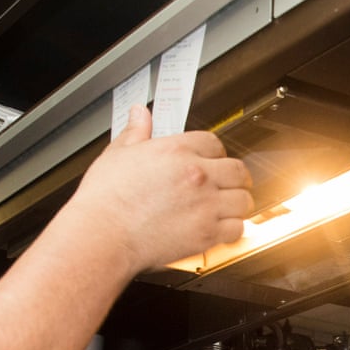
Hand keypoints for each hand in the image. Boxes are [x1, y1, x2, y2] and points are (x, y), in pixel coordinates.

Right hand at [63, 105, 253, 274]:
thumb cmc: (106, 200)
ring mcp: (206, 205)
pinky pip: (237, 228)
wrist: (105, 234)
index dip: (215, 152)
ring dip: (238, 202)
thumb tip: (140, 114)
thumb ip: (136, 132)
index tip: (213, 159)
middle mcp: (198, 176)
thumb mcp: (118, 154)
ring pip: (243, 200)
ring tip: (230, 205)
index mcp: (178, 151)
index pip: (213, 143)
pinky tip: (224, 227)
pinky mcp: (207, 233)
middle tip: (232, 182)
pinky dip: (233, 229)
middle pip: (237, 170)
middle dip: (236, 176)